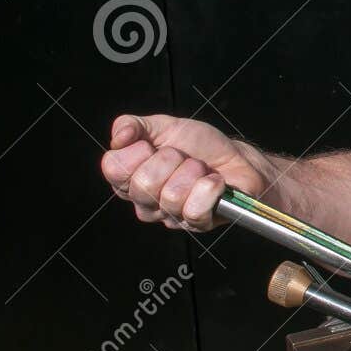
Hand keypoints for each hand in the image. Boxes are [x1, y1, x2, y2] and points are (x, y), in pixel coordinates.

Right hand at [100, 114, 269, 231]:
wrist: (237, 157)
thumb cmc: (199, 145)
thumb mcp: (163, 125)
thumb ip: (132, 125)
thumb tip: (118, 138)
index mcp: (129, 179)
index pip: (113, 169)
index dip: (137, 150)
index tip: (155, 145)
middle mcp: (144, 203)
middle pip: (142, 184)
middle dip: (170, 159)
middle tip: (183, 156)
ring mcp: (170, 217)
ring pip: (170, 196)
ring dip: (193, 172)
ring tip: (200, 169)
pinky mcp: (197, 224)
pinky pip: (194, 210)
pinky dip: (210, 188)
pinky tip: (214, 182)